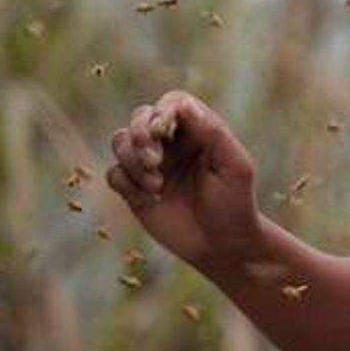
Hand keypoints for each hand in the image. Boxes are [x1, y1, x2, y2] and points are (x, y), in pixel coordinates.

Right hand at [107, 89, 263, 270]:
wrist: (224, 247)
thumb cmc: (235, 204)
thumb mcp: (234, 166)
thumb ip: (213, 133)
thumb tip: (183, 106)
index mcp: (198, 130)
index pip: (173, 103)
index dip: (162, 111)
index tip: (162, 130)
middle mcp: (171, 143)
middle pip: (140, 116)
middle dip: (140, 134)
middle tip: (154, 160)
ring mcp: (151, 166)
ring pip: (121, 141)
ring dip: (132, 160)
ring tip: (156, 185)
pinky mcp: (136, 190)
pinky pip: (114, 173)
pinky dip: (125, 182)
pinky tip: (149, 199)